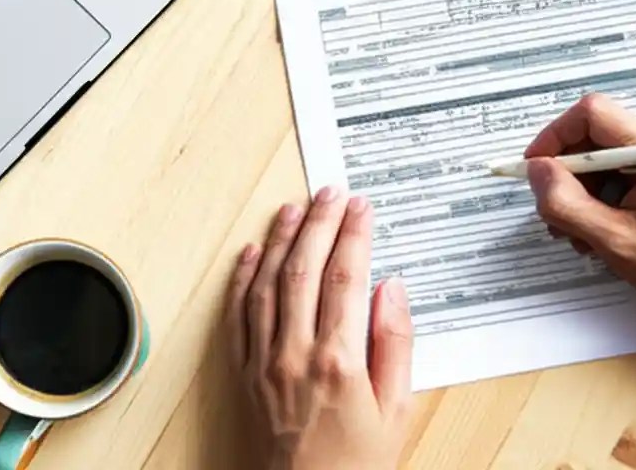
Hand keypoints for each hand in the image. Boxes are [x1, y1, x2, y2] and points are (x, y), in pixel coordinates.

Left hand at [226, 186, 414, 469]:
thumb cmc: (358, 464)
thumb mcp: (398, 409)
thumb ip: (395, 342)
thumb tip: (391, 288)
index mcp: (339, 360)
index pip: (345, 277)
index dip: (353, 234)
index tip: (361, 207)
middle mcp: (295, 354)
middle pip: (304, 269)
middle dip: (318, 223)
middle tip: (330, 193)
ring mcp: (264, 362)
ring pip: (267, 284)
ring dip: (279, 241)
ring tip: (292, 209)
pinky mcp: (244, 375)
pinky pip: (237, 316)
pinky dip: (242, 280)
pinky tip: (250, 254)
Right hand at [524, 94, 635, 328]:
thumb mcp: (615, 241)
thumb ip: (567, 203)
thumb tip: (536, 170)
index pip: (593, 114)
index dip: (555, 137)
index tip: (534, 171)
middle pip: (599, 136)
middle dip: (569, 175)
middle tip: (555, 217)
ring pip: (610, 159)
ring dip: (585, 193)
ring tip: (579, 236)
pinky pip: (627, 174)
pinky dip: (606, 199)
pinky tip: (602, 233)